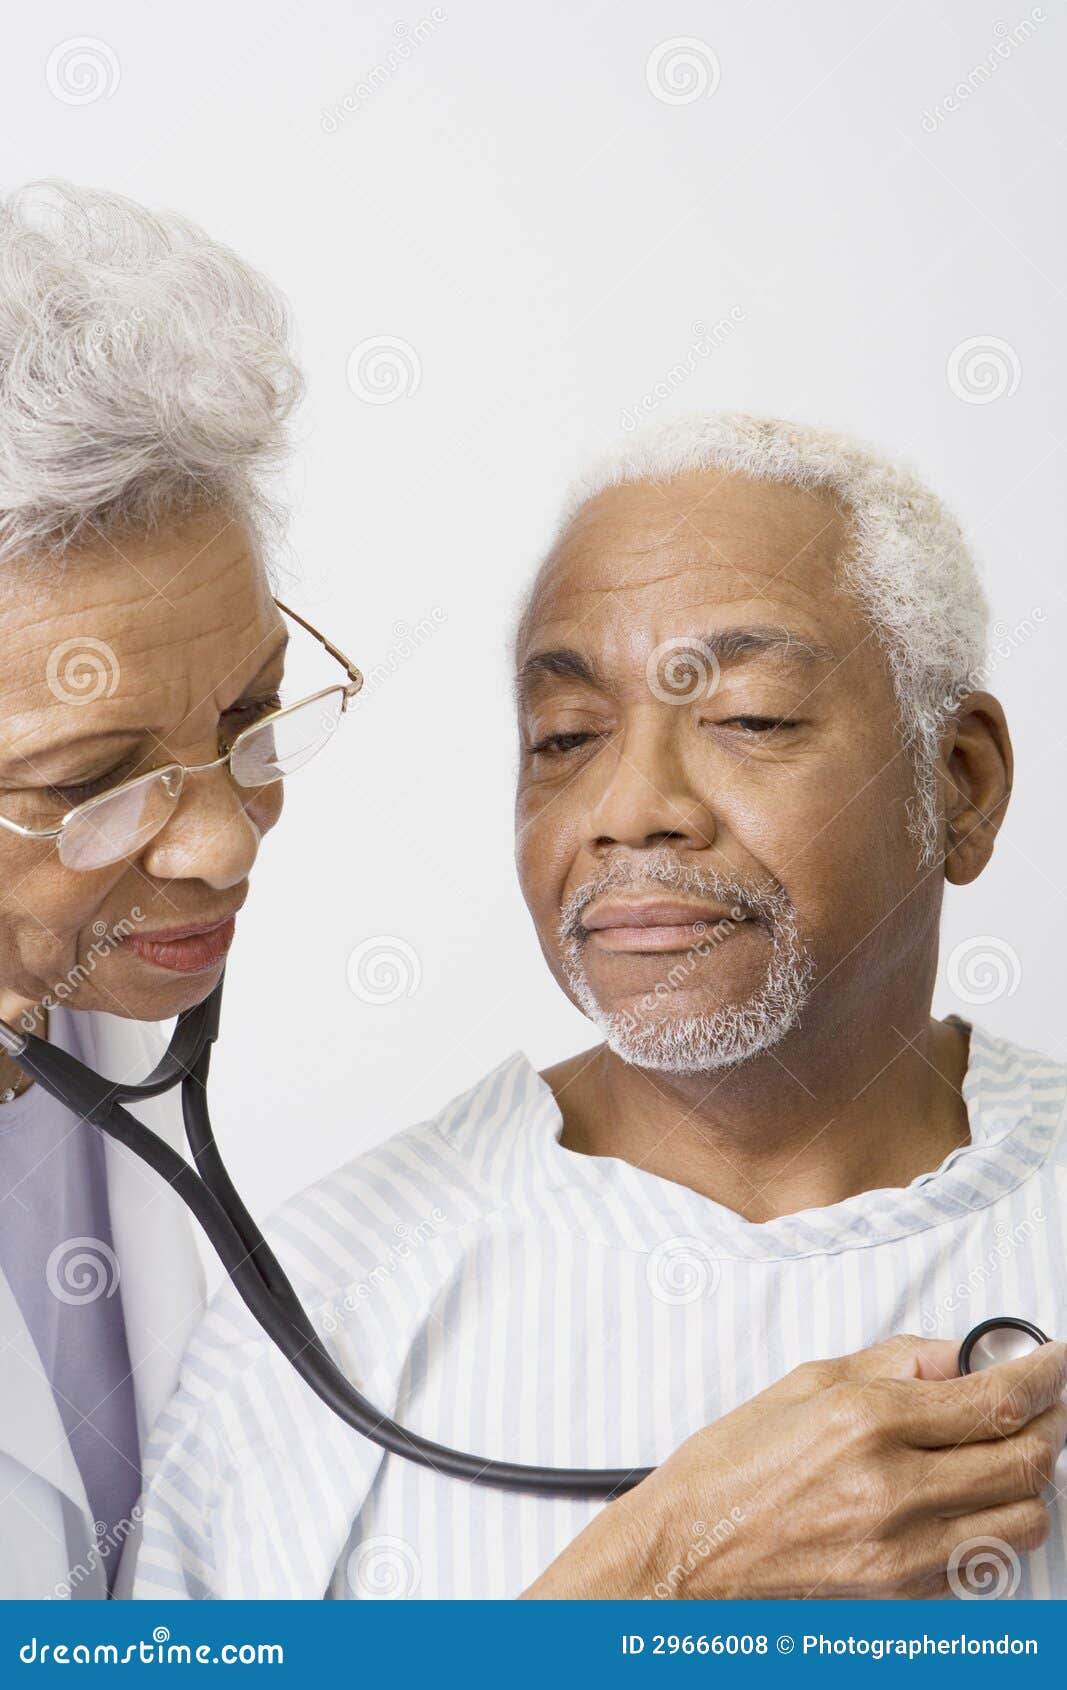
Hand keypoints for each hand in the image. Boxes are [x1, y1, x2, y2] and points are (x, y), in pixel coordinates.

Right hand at [521, 1334, 1066, 1599]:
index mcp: (866, 1421)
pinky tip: (958, 1506)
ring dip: (1025, 1484)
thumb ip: (890, 1362)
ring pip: (1021, 1519)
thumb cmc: (729, 1471)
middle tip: (1043, 1408)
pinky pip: (982, 1564)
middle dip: (1049, 1428)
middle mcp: (893, 1487)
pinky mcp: (902, 1597)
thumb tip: (955, 1356)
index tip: (1059, 1363)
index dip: (1046, 1377)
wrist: (684, 1559)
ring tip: (998, 1458)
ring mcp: (902, 1551)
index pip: (996, 1400)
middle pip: (1026, 1460)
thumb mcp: (803, 1384)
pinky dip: (987, 1531)